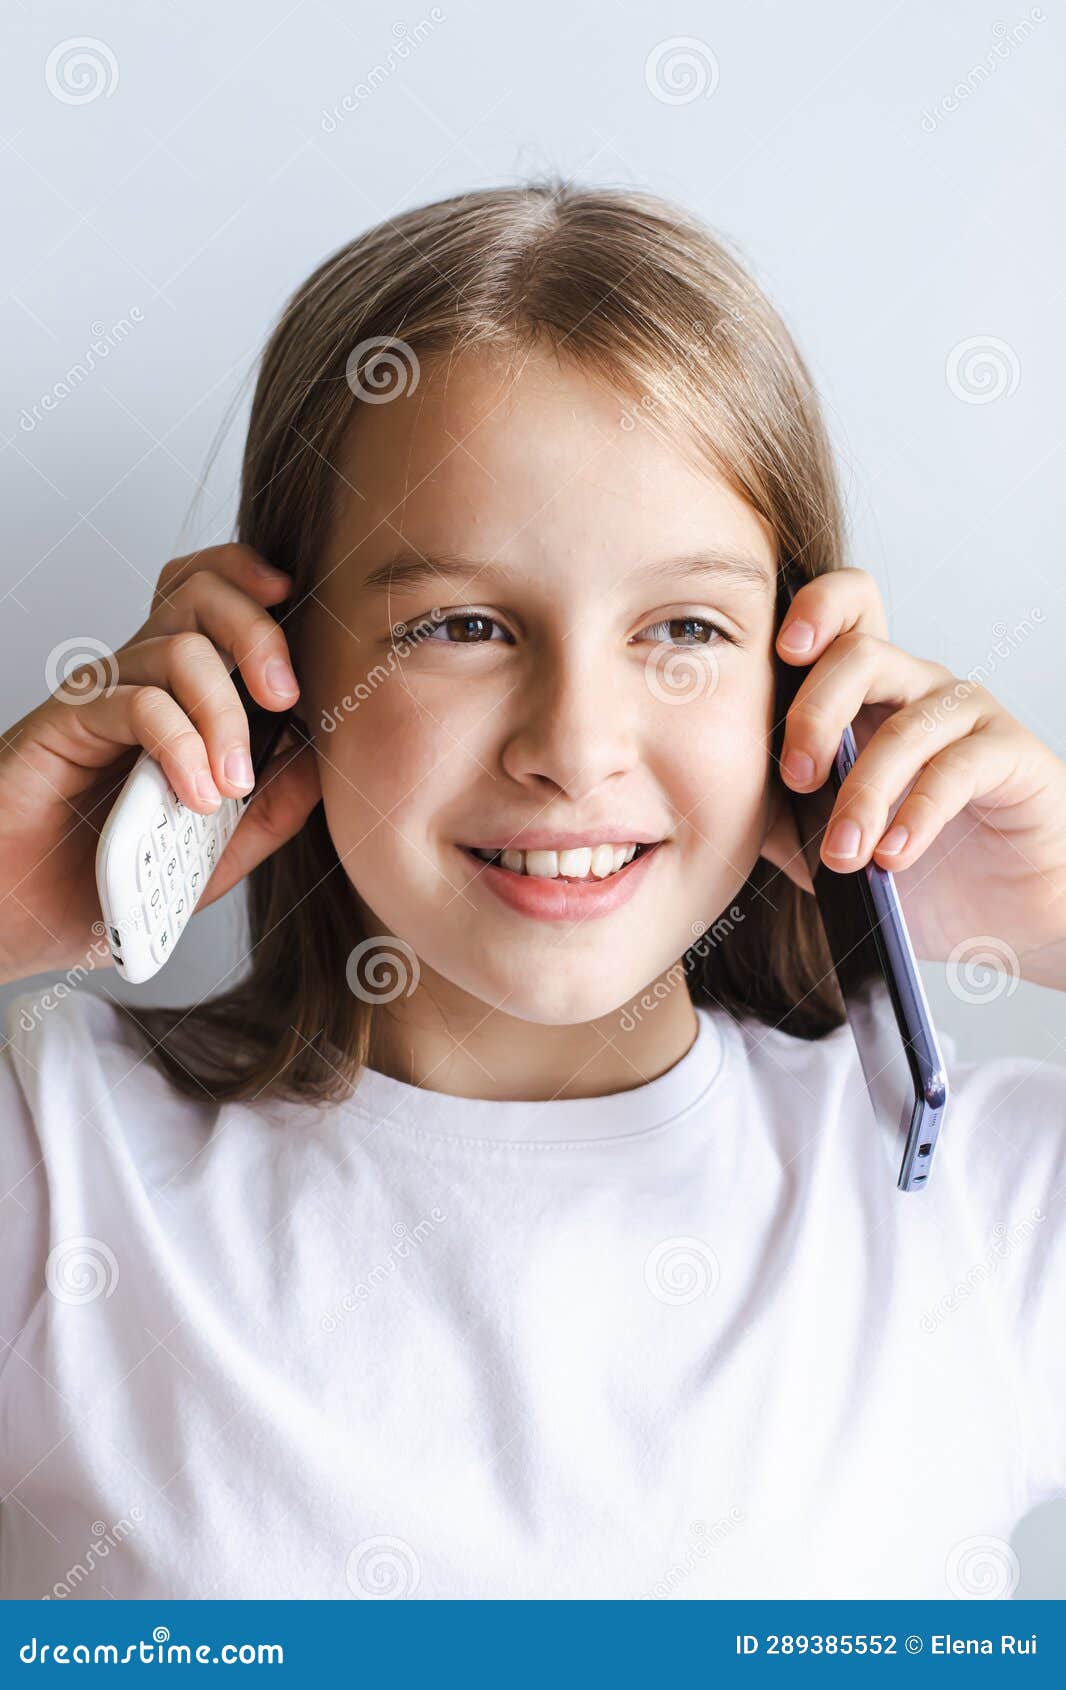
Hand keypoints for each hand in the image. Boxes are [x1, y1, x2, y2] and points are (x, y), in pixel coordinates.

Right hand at [0, 543, 320, 987]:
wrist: (14, 920)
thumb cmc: (97, 882)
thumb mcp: (209, 855)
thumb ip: (266, 813)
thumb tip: (321, 761)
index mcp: (174, 694)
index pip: (210, 597)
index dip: (250, 580)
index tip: (295, 600)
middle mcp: (137, 681)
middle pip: (200, 595)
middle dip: (258, 632)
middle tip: (286, 696)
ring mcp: (101, 698)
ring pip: (180, 649)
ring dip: (225, 715)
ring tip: (230, 786)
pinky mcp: (66, 724)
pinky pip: (138, 701)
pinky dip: (181, 745)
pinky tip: (194, 798)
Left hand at [761, 566, 1065, 991]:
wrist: (1003, 913)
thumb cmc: (917, 866)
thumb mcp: (826, 840)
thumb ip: (777, 811)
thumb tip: (715, 800)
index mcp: (868, 693)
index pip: (846, 611)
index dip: (814, 609)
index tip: (780, 652)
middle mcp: (917, 688)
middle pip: (862, 652)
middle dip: (816, 713)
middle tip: (797, 779)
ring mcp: (968, 717)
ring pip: (905, 724)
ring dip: (863, 795)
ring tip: (843, 857)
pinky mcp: (1012, 756)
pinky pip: (957, 768)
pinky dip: (916, 815)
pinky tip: (893, 856)